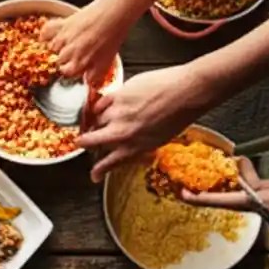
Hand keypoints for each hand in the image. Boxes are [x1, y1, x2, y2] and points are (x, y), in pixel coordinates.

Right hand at [42, 0, 133, 82]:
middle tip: (70, 56)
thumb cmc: (113, 36)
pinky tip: (46, 36)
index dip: (69, 70)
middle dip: (62, 60)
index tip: (71, 68)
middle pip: (57, 61)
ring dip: (54, 48)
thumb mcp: (106, 61)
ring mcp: (64, 37)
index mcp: (79, 63)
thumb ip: (94, 74)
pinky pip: (47, 30)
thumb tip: (87, 83)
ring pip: (51, 48)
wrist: (113, 14)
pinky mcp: (62, 23)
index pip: (66, 72)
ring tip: (63, 45)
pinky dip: (45, 33)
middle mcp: (68, 52)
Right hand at [79, 67, 209, 182]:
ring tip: (96, 120)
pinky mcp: (118, 95)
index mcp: (135, 147)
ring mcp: (118, 114)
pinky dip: (99, 107)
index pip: (110, 164)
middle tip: (82, 143)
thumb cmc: (180, 114)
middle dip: (84, 143)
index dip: (99, 171)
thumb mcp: (160, 139)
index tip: (94, 175)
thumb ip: (141, 143)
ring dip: (95, 122)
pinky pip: (100, 103)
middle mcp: (123, 133)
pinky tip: (99, 107)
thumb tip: (134, 144)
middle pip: (92, 141)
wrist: (186, 92)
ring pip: (96, 120)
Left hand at [180, 157, 268, 216]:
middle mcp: (244, 207)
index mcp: (244, 203)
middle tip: (185, 183)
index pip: (213, 201)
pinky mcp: (260, 204)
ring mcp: (252, 207)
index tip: (180, 193)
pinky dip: (230, 187)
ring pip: (227, 198)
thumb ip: (251, 177)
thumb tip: (237, 160)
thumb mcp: (268, 187)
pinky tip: (230, 178)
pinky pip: (239, 195)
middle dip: (200, 193)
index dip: (194, 198)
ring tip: (202, 179)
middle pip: (216, 201)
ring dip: (214, 190)